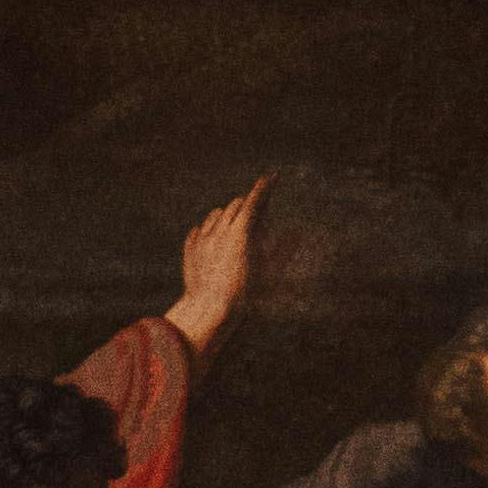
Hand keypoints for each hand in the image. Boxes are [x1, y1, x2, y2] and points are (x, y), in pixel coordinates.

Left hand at [170, 175, 267, 348]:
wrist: (208, 312)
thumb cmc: (244, 295)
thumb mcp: (268, 273)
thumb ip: (283, 250)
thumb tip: (297, 233)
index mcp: (241, 231)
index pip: (255, 201)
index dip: (265, 187)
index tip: (273, 176)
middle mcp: (219, 229)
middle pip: (235, 205)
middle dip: (248, 205)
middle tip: (257, 214)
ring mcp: (202, 238)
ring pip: (216, 215)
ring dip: (227, 216)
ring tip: (234, 227)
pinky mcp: (190, 250)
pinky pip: (198, 230)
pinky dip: (209, 230)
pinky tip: (213, 240)